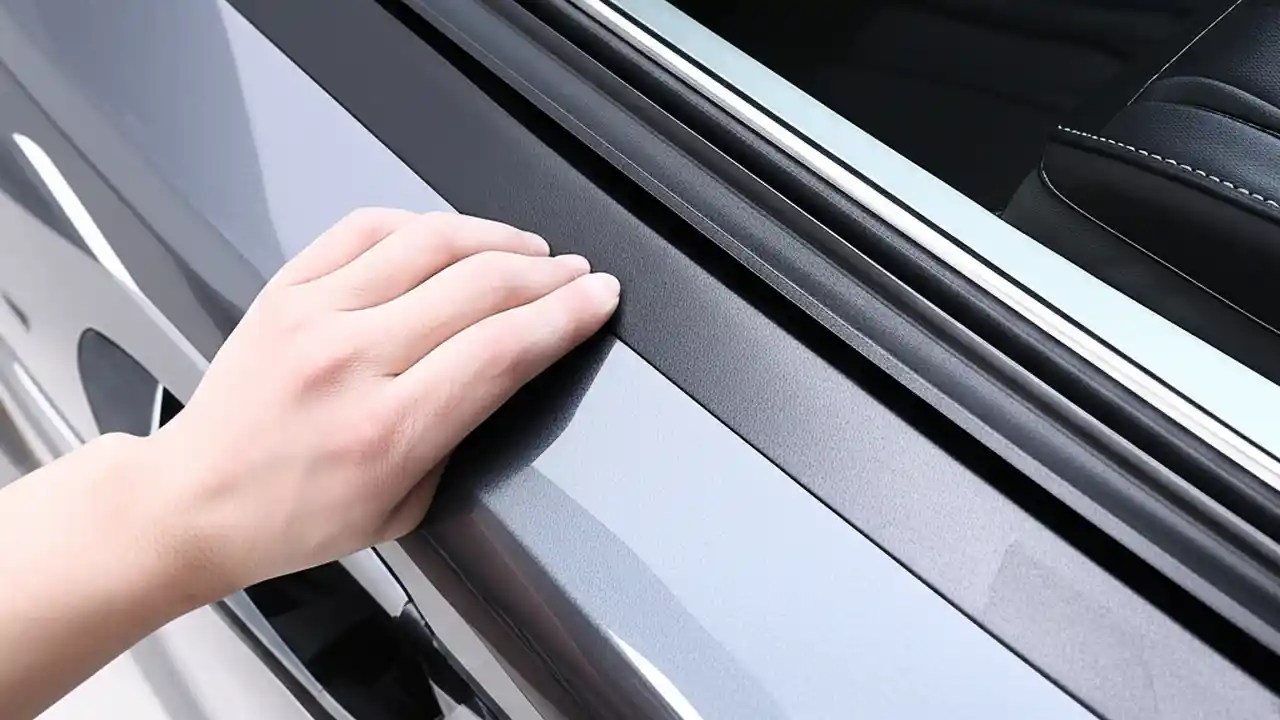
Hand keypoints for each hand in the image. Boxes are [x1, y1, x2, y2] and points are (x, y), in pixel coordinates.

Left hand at [145, 209, 618, 596]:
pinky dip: (422, 222)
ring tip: (530, 248)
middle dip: (548, 274)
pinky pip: (365, 227)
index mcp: (389, 430)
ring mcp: (314, 315)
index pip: (505, 348)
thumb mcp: (404, 508)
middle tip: (578, 273)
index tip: (598, 298)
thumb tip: (510, 366)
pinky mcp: (285, 289)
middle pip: (480, 287)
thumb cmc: (295, 517)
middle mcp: (352, 362)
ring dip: (497, 237)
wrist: (196, 500)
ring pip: (429, 242)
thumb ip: (460, 436)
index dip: (567, 315)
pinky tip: (450, 235)